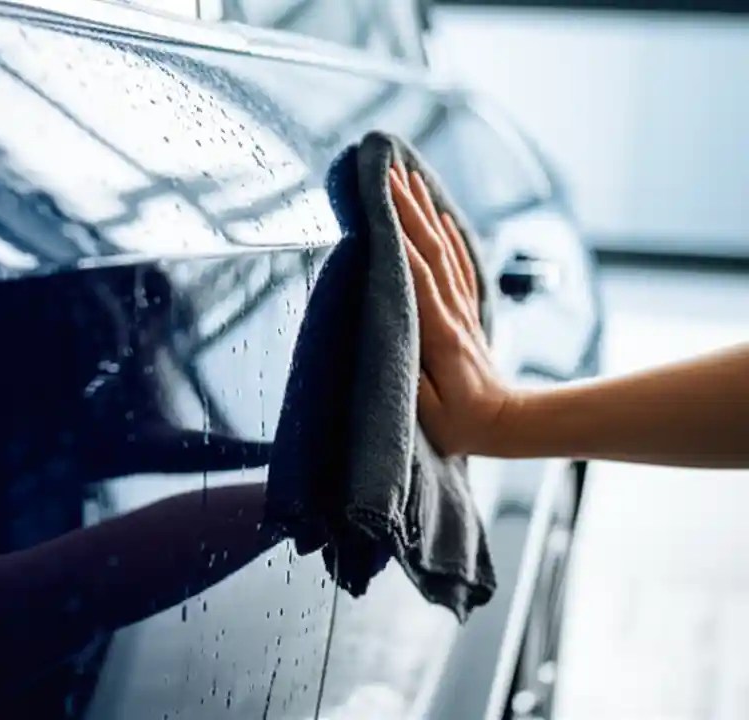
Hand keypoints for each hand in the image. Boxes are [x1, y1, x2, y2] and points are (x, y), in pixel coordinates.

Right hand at [388, 162, 516, 455]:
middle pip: (428, 249)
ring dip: (425, 212)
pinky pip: (458, 265)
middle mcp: (452, 312)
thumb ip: (405, 370)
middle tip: (387, 170)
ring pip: (443, 250)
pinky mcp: (466, 315)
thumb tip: (385, 331)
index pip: (413, 273)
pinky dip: (450, 236)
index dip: (396, 234)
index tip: (377, 200)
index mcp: (438, 333)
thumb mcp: (425, 410)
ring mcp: (462, 310)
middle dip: (406, 207)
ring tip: (409, 178)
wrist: (509, 425)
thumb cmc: (460, 426)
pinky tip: (442, 216)